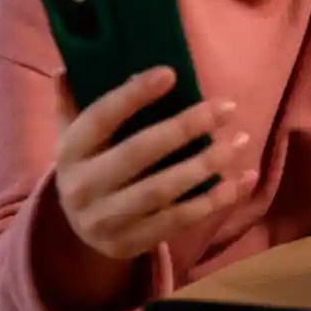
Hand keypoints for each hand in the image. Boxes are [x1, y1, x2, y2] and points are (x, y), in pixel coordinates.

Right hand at [53, 66, 257, 260]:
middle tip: (226, 108)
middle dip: (185, 128)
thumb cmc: (89, 166)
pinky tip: (243, 177)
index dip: (133, 95)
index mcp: (70, 152)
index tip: (170, 73)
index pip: (100, 118)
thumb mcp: (73, 135)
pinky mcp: (132, 243)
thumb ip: (72, 101)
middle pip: (139, 153)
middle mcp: (84, 187)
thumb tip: (67, 67)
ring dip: (206, 164)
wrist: (79, 233)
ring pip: (163, 190)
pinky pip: (180, 220)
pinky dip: (215, 200)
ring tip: (240, 140)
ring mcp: (108, 219)